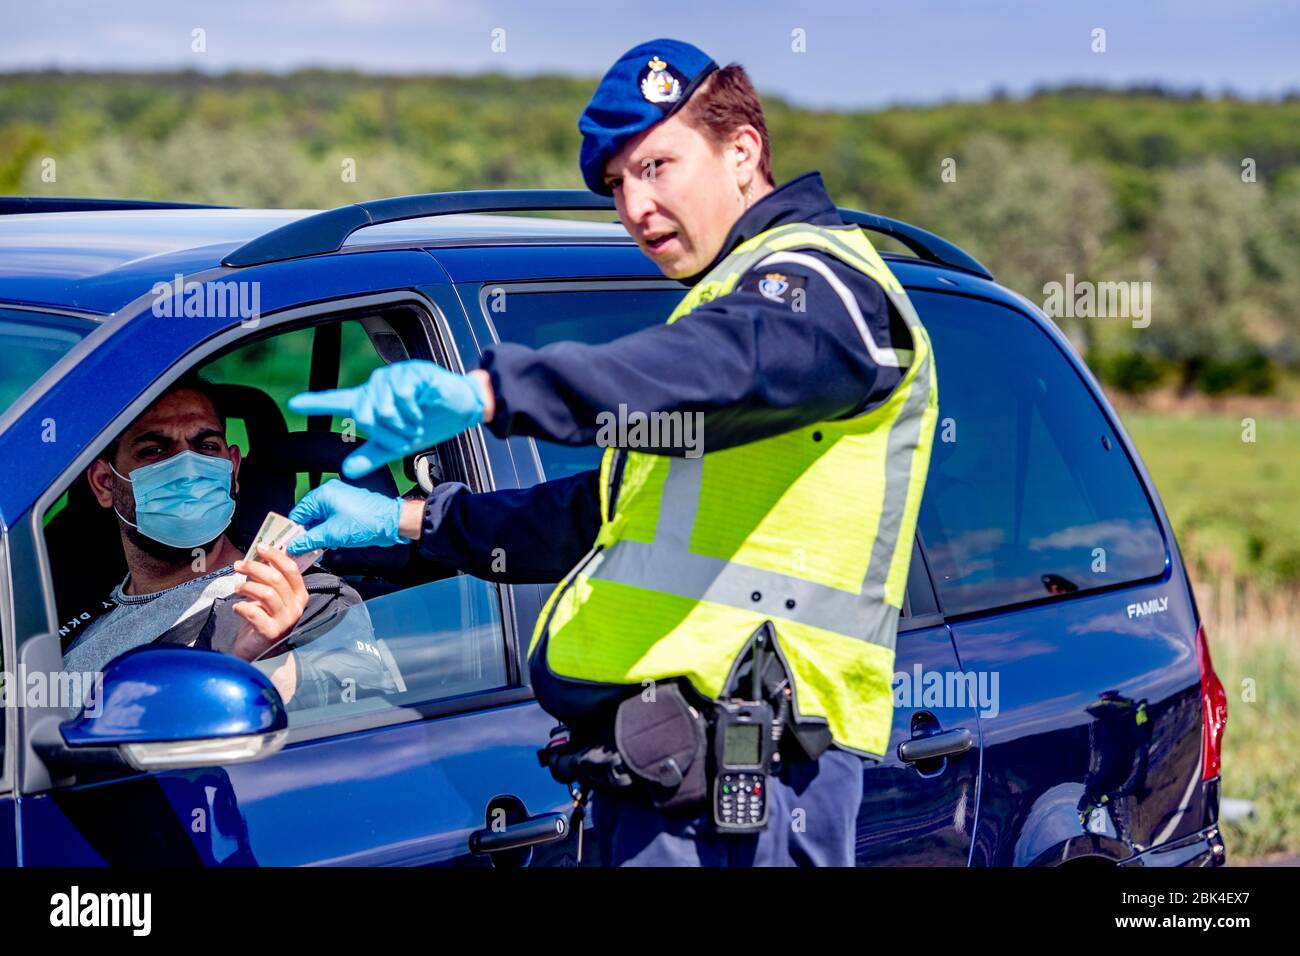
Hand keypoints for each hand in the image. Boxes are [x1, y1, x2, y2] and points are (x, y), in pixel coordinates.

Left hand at [230, 545, 309, 660]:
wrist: (256, 648)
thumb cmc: (263, 618)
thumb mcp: (270, 596)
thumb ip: (270, 578)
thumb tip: (260, 555)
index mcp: (299, 594)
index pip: (291, 570)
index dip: (275, 556)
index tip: (260, 547)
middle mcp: (296, 607)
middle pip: (276, 579)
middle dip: (254, 568)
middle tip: (238, 565)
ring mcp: (286, 620)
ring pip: (266, 593)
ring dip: (247, 586)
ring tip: (236, 587)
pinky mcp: (271, 632)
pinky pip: (254, 613)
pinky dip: (241, 606)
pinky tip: (236, 607)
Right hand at [285, 479, 405, 553]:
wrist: (392, 523)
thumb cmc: (367, 522)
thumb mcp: (332, 534)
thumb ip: (309, 540)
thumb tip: (294, 546)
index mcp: (323, 494)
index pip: (298, 513)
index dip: (292, 530)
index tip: (288, 545)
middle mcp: (330, 494)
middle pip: (308, 517)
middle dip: (305, 534)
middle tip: (300, 551)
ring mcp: (340, 501)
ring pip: (320, 521)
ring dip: (317, 535)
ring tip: (314, 550)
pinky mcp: (348, 510)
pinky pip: (331, 521)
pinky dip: (328, 532)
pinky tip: (328, 544)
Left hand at [287, 360, 487, 477]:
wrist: (462, 409)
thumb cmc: (429, 422)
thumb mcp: (398, 445)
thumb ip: (371, 456)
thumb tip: (345, 470)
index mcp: (371, 402)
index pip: (337, 401)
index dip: (315, 403)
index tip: (294, 404)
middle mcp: (377, 386)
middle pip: (364, 414)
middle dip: (386, 434)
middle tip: (406, 438)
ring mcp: (394, 376)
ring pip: (382, 407)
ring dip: (401, 425)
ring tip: (415, 425)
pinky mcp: (412, 372)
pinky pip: (401, 396)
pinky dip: (412, 412)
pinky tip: (421, 412)